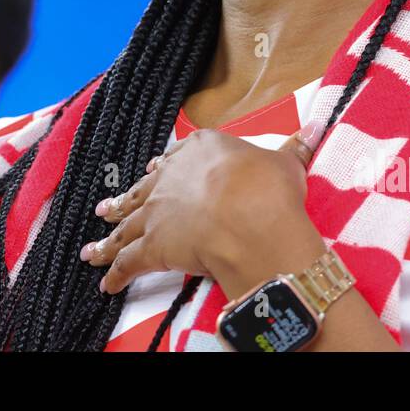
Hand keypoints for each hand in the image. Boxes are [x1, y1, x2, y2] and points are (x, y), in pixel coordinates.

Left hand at [81, 128, 325, 298]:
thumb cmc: (269, 188)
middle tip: (106, 209)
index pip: (175, 157)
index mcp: (200, 149)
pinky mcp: (153, 245)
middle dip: (123, 202)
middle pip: (142, 190)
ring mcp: (157, 211)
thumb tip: (317, 127)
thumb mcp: (285, 162)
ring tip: (92, 250)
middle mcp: (170, 177)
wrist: (250, 218)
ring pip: (125, 226)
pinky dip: (115, 273)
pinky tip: (106, 284)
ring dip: (108, 240)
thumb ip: (295, 147)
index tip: (155, 169)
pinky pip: (128, 261)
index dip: (164, 166)